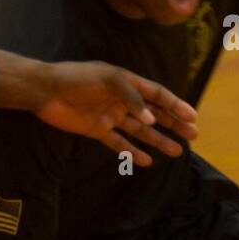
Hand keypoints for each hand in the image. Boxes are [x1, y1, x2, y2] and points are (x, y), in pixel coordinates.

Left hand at [32, 61, 198, 167]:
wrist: (45, 90)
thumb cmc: (77, 78)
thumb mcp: (108, 80)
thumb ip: (132, 98)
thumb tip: (152, 120)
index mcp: (127, 82)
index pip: (157, 94)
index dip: (175, 105)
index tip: (192, 117)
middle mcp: (122, 99)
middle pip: (154, 113)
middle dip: (174, 124)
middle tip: (193, 135)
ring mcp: (110, 115)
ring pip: (140, 130)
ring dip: (158, 140)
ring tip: (177, 151)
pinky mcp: (97, 129)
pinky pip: (118, 143)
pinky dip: (131, 152)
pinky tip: (145, 161)